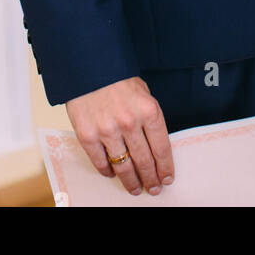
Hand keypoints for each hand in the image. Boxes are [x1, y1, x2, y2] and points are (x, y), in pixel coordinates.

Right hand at [66, 76, 174, 196]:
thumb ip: (149, 119)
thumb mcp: (143, 93)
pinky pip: (100, 162)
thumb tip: (154, 148)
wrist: (89, 66)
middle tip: (153, 188)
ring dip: (131, 181)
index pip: (162, 149)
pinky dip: (107, 172)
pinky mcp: (87, 135)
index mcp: (149, 111)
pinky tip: (113, 174)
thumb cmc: (118, 78)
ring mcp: (107, 130)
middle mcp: (130, 122)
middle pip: (144, 161)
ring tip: (135, 189)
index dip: (165, 168)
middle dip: (150, 179)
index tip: (167, 178)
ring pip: (123, 166)